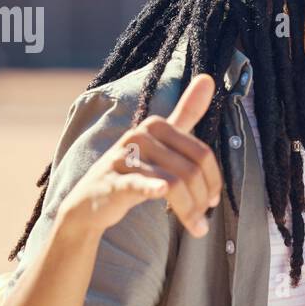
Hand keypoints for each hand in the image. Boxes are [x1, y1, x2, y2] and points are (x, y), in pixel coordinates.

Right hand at [57, 74, 223, 239]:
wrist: (91, 202)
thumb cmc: (133, 169)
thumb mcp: (161, 141)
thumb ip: (185, 113)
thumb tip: (208, 77)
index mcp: (156, 126)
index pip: (201, 154)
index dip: (213, 180)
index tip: (213, 200)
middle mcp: (140, 135)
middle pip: (190, 170)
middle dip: (202, 199)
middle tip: (203, 220)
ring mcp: (123, 157)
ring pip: (173, 183)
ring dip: (189, 210)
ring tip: (197, 228)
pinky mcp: (112, 181)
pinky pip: (137, 182)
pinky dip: (151, 186)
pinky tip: (161, 192)